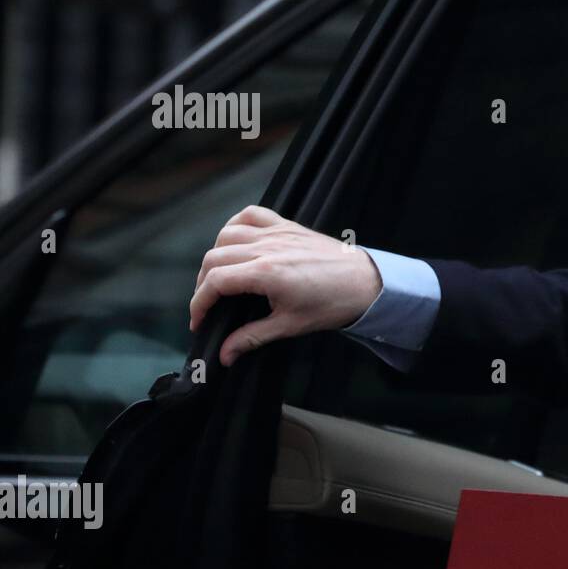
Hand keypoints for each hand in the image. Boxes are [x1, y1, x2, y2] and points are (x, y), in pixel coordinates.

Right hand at [190, 205, 381, 366]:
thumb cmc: (333, 303)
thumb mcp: (290, 325)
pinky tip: (236, 241)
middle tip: (208, 305)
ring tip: (220, 278)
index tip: (199, 320)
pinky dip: (236, 225)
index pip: (215, 282)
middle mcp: (268, 247)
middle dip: (203, 284)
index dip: (199, 303)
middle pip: (214, 258)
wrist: (367, 283)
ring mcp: (277, 233)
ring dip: (216, 255)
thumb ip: (252, 337)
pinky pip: (251, 215)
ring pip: (227, 235)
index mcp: (266, 273)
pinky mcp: (288, 225)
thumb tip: (225, 354)